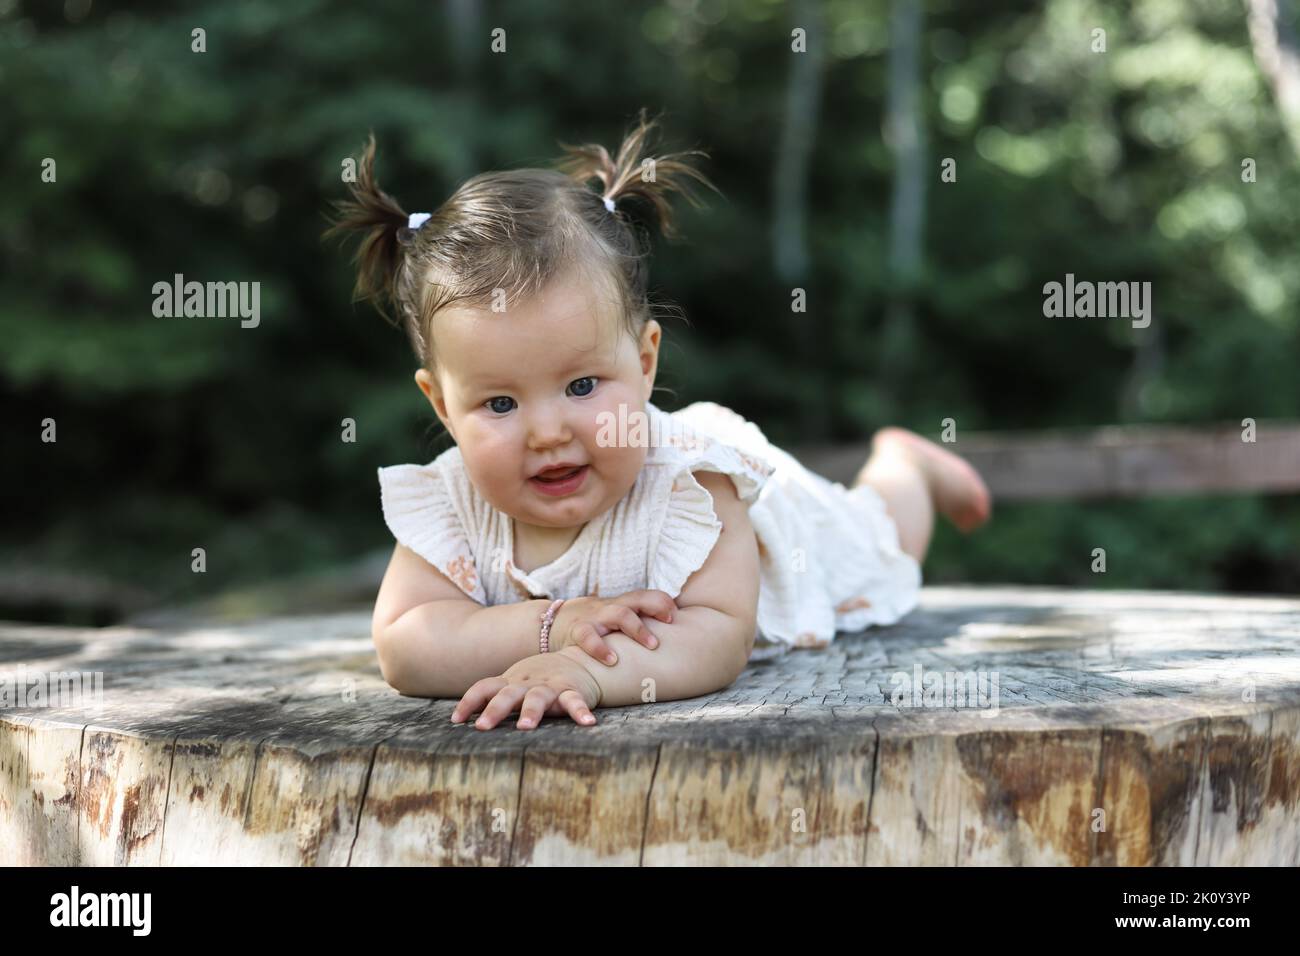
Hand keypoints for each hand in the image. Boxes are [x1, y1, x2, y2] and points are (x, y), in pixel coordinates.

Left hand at [451, 651, 601, 729]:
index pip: (485, 687)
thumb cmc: (538, 679)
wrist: (577, 661)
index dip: (469, 702)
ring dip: (531, 711)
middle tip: (482, 727)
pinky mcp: (572, 690)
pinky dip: (580, 711)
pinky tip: (587, 723)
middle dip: (495, 710)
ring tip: (525, 727)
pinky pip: (575, 701)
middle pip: (508, 694)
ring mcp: (550, 686)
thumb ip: (491, 698)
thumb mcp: (513, 684)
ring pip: (538, 698)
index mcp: (511, 682)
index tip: (456, 720)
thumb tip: (457, 717)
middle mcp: (527, 683)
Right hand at [552, 590, 675, 664]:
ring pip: (619, 614)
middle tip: (670, 623)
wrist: (553, 622)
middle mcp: (612, 607)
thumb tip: (670, 636)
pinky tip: (612, 660)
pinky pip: (589, 636)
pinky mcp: (578, 630)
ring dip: (638, 628)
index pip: (647, 594)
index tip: (675, 616)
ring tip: (652, 645)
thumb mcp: (616, 618)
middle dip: (656, 607)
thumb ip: (638, 622)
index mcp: (623, 604)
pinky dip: (600, 648)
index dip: (663, 601)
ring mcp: (595, 617)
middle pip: (637, 598)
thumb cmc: (595, 625)